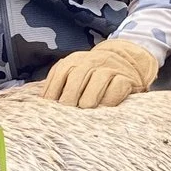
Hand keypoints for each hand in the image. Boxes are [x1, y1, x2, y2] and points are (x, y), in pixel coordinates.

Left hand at [37, 38, 160, 109]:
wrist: (129, 60)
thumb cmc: (94, 75)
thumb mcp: (76, 72)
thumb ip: (61, 84)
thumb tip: (41, 105)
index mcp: (75, 60)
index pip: (60, 71)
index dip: (53, 89)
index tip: (48, 106)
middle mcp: (92, 61)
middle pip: (77, 76)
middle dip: (70, 94)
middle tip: (66, 111)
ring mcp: (110, 68)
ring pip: (98, 79)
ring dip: (89, 96)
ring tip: (84, 109)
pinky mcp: (126, 79)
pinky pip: (117, 87)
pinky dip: (110, 99)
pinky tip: (104, 109)